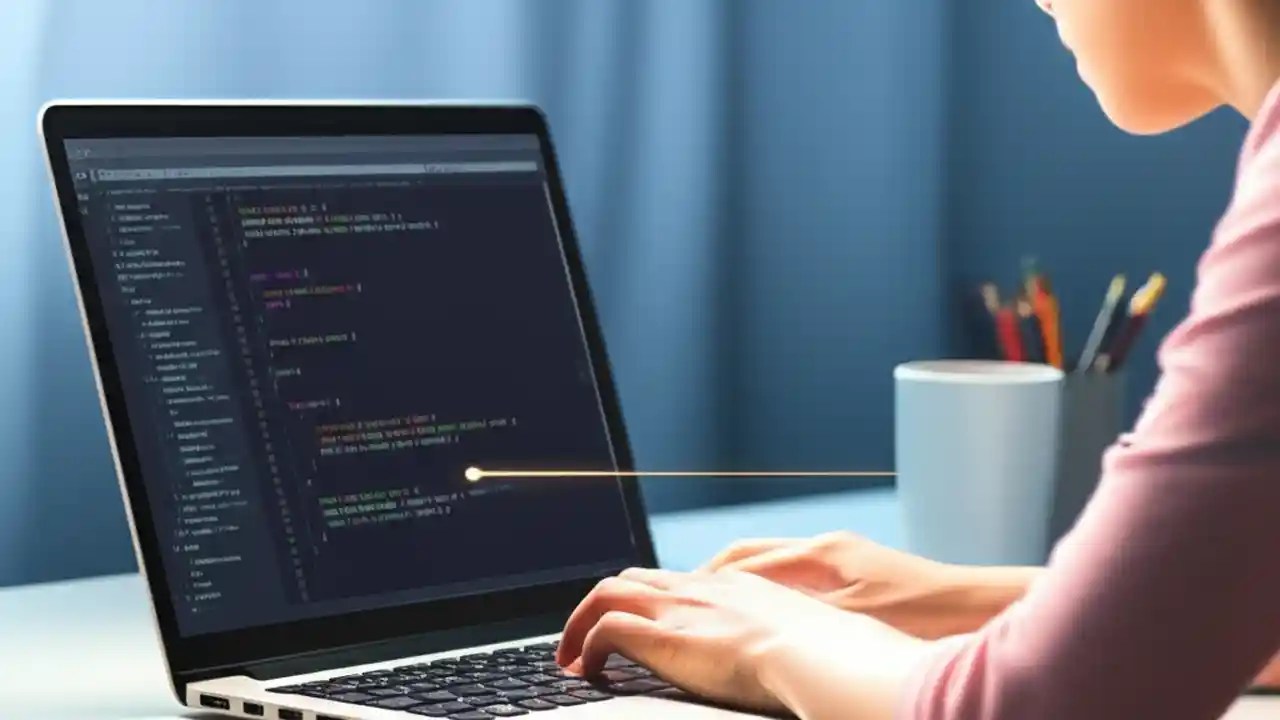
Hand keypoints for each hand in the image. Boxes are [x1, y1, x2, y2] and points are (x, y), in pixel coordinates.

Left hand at [555, 567, 871, 713]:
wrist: (820, 654)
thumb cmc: (826, 654)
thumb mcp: (806, 636)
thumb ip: (789, 638)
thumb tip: (797, 659)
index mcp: (734, 586)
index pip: (678, 582)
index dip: (652, 600)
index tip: (644, 621)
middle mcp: (700, 589)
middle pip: (635, 579)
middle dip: (605, 603)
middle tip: (589, 635)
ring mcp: (678, 609)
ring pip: (608, 593)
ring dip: (580, 622)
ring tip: (571, 654)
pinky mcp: (661, 636)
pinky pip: (604, 630)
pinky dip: (585, 646)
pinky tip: (587, 671)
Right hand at [700, 531, 1035, 638]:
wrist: (978, 607)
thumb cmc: (924, 613)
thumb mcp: (852, 617)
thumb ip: (799, 611)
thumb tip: (749, 608)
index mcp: (820, 552)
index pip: (744, 561)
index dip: (705, 578)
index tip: (674, 594)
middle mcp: (825, 547)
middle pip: (751, 555)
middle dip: (713, 574)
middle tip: (680, 596)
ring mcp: (841, 558)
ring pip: (772, 564)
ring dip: (741, 582)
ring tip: (713, 606)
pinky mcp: (856, 574)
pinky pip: (794, 577)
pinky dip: (769, 591)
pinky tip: (766, 614)